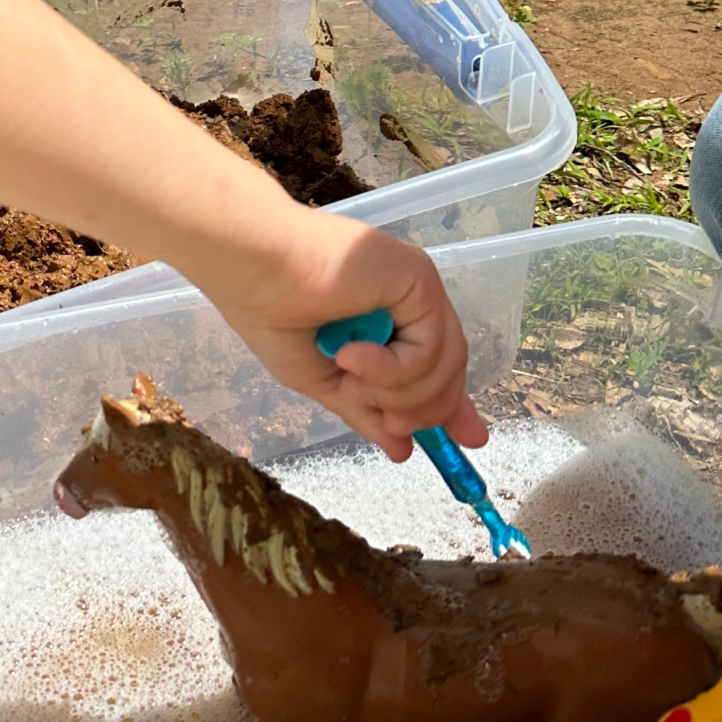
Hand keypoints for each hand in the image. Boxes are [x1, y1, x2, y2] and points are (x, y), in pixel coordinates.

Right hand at [216, 209, 485, 462]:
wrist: (253, 271)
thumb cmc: (272, 316)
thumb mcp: (323, 381)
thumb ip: (365, 410)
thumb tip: (401, 451)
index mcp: (387, 319)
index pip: (438, 364)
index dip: (452, 403)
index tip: (468, 440)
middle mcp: (409, 301)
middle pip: (449, 368)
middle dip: (426, 409)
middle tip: (394, 426)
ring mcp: (416, 289)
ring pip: (445, 364)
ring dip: (400, 391)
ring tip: (352, 377)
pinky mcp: (418, 279)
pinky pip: (431, 346)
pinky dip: (395, 367)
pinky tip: (353, 355)